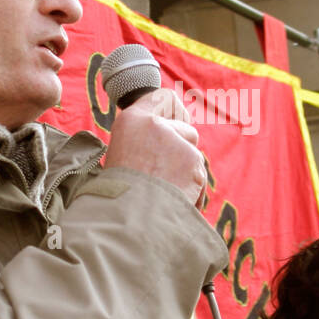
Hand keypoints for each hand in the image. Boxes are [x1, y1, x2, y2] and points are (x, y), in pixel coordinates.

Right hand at [103, 88, 206, 207]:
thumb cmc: (118, 195)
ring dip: (186, 175)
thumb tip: (170, 140)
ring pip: (194, 156)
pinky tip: (173, 202)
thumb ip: (146, 143)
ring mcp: (176, 141)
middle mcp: (154, 124)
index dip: (176, 111)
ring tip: (162, 194)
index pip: (165, 98)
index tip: (179, 121)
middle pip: (187, 130)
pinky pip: (200, 177)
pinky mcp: (193, 160)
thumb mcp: (123, 157)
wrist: (124, 220)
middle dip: (183, 151)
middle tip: (164, 174)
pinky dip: (193, 192)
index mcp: (130, 120)